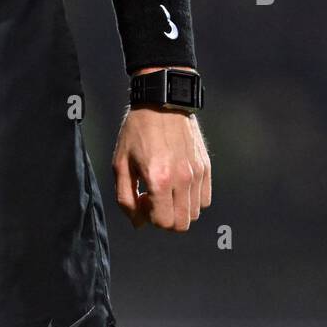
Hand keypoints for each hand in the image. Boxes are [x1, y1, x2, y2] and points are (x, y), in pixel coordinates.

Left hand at [112, 67, 210, 229]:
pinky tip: (179, 183)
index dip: (149, 218)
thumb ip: (125, 198)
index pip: (163, 223)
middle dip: (165, 218)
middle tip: (153, 198)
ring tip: (166, 189)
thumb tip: (138, 224)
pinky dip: (192, 199)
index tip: (142, 198)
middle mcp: (182, 179)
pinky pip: (205, 199)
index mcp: (158, 179)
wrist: (161, 102)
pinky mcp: (205, 166)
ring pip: (195, 213)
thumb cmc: (137, 131)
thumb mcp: (120, 163)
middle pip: (181, 224)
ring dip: (179, 208)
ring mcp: (196, 173)